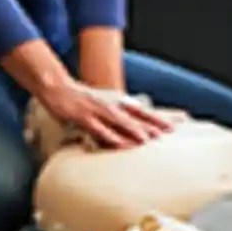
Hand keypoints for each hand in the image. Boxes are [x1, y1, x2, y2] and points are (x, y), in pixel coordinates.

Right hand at [38, 80, 173, 149]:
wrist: (58, 88)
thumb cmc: (84, 99)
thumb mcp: (105, 103)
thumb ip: (119, 115)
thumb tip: (134, 126)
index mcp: (118, 102)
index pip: (142, 112)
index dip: (157, 119)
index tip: (173, 127)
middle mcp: (111, 105)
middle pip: (135, 116)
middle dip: (151, 125)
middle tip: (167, 134)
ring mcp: (97, 110)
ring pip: (119, 122)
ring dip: (133, 130)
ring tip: (146, 140)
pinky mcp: (83, 117)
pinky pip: (97, 128)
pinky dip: (108, 135)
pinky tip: (118, 142)